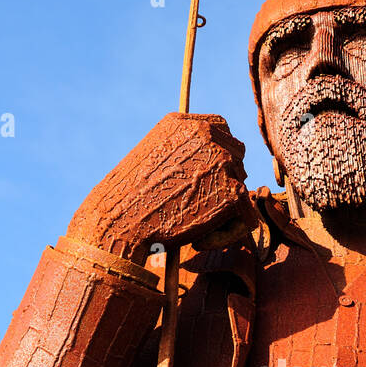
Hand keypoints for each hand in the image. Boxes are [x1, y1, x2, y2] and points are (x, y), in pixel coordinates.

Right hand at [65, 113, 252, 261]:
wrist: (118, 222)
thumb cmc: (128, 202)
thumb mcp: (151, 163)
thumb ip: (181, 156)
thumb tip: (211, 169)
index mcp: (184, 123)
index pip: (221, 131)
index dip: (217, 158)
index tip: (203, 181)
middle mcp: (207, 133)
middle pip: (237, 158)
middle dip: (224, 184)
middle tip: (196, 210)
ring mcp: (222, 159)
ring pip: (241, 187)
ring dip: (224, 211)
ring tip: (192, 228)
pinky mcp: (232, 190)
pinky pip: (247, 217)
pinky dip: (227, 236)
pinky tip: (197, 243)